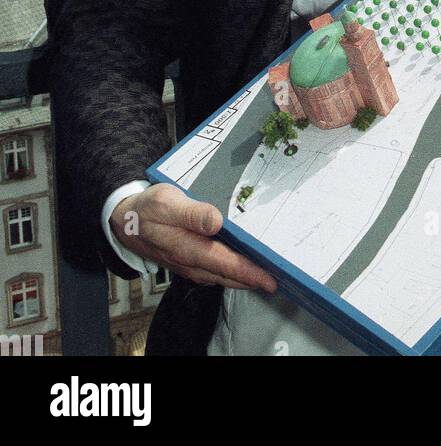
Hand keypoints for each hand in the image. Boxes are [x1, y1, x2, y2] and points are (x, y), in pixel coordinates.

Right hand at [110, 184, 277, 293]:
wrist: (123, 220)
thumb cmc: (147, 208)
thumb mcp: (166, 202)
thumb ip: (191, 213)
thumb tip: (215, 222)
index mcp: (186, 247)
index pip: (223, 263)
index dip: (247, 272)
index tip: (268, 278)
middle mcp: (189, 261)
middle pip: (226, 275)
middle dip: (252, 279)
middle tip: (276, 280)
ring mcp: (187, 264)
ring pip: (220, 276)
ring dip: (241, 278)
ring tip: (264, 275)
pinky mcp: (186, 261)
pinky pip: (212, 271)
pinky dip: (228, 272)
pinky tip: (238, 266)